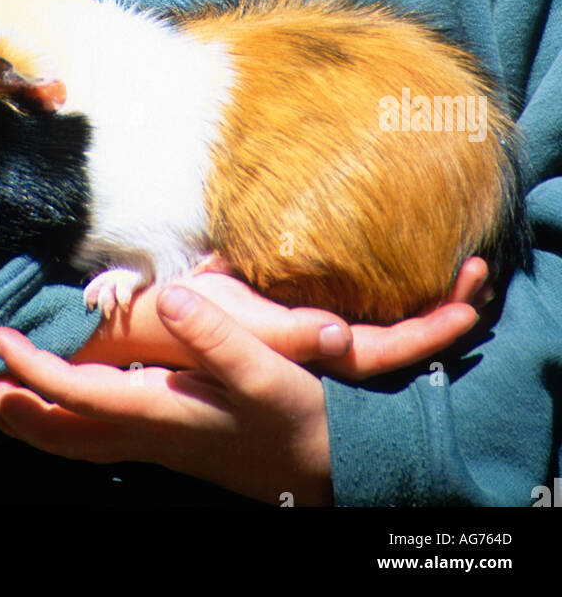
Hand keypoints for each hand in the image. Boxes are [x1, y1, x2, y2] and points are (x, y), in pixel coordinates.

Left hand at [0, 284, 333, 504]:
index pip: (78, 396)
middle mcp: (150, 436)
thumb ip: (215, 333)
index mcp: (162, 413)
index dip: (33, 369)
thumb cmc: (299, 417)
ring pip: (76, 444)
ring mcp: (157, 445)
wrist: (332, 467)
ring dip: (32, 424)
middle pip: (62, 434)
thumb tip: (165, 296)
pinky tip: (64, 411)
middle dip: (14, 409)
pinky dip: (64, 427)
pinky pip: (97, 442)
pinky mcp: (170, 443)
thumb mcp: (265, 369)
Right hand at [67, 255, 489, 381]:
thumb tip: (335, 334)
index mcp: (307, 352)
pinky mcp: (287, 316)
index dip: (427, 333)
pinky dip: (382, 289)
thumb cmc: (186, 326)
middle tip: (479, 271)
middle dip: (440, 309)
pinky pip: (350, 309)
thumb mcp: (234, 330)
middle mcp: (314, 347)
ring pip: (378, 326)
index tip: (468, 307)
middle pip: (394, 339)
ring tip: (456, 267)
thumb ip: (283, 334)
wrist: (139, 328)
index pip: (383, 351)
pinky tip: (391, 264)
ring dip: (419, 297)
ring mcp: (303, 333)